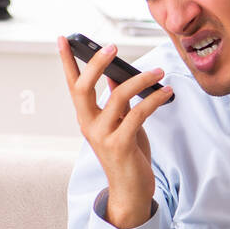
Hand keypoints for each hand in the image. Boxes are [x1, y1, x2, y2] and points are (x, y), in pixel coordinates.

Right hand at [57, 37, 172, 227]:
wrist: (131, 190)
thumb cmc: (128, 155)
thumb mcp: (120, 124)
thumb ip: (115, 101)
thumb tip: (113, 74)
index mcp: (86, 118)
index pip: (73, 85)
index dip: (67, 62)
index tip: (63, 38)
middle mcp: (89, 125)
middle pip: (84, 88)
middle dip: (96, 64)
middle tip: (113, 48)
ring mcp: (102, 136)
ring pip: (118, 97)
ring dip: (140, 80)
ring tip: (159, 72)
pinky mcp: (120, 145)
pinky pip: (137, 115)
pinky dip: (154, 100)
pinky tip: (166, 93)